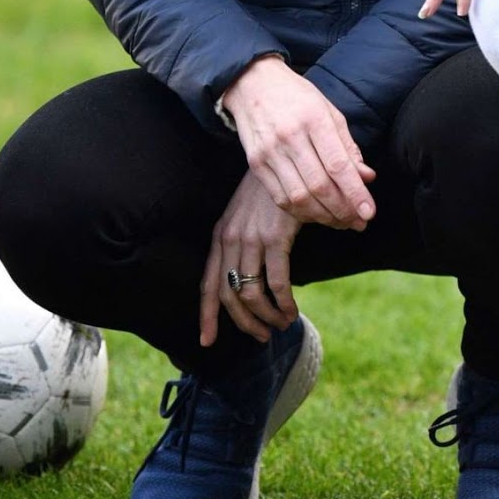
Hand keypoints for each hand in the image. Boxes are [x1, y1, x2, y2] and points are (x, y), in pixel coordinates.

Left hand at [200, 174, 301, 346]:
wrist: (286, 157)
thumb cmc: (269, 189)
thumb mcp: (247, 216)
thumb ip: (244, 245)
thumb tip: (249, 280)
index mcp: (221, 236)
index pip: (207, 284)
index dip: (206, 315)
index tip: (206, 341)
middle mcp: (230, 239)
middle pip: (229, 295)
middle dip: (244, 323)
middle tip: (261, 337)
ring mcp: (251, 238)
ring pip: (251, 294)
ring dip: (266, 317)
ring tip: (281, 324)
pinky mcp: (275, 236)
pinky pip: (276, 283)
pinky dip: (284, 303)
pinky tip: (292, 310)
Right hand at [223, 56, 375, 228]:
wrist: (253, 83)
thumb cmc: (298, 97)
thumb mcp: (329, 111)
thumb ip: (348, 146)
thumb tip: (367, 177)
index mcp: (314, 119)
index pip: (337, 165)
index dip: (354, 193)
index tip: (369, 212)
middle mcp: (290, 136)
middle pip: (319, 186)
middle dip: (342, 210)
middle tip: (359, 223)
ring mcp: (270, 152)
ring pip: (299, 197)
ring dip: (323, 216)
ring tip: (341, 222)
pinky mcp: (256, 164)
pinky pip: (280, 198)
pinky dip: (300, 212)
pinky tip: (315, 214)